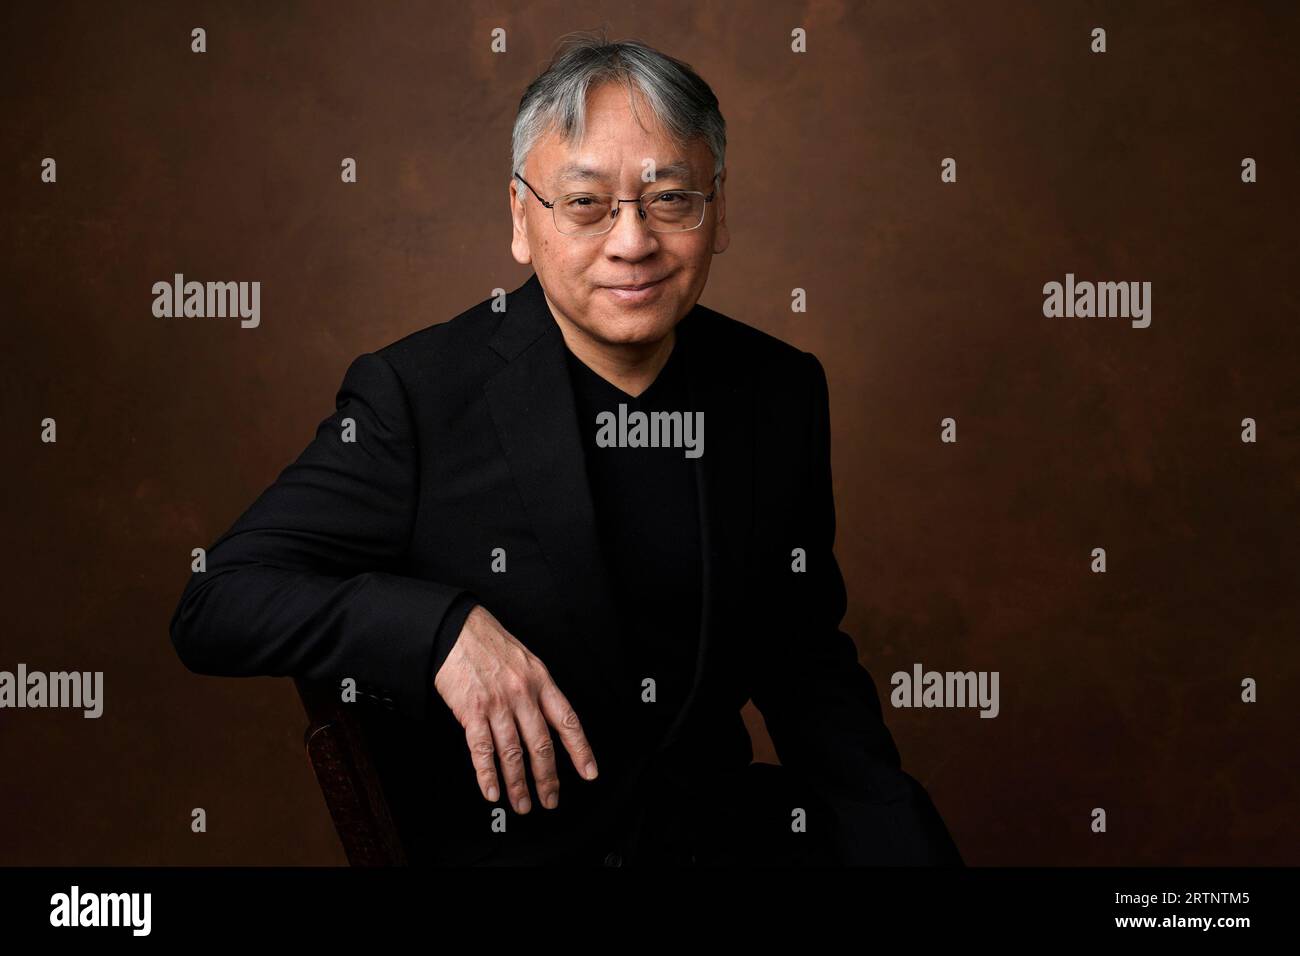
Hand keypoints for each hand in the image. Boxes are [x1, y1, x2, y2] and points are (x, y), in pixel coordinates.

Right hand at [433, 604, 597, 812]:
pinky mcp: (472, 710)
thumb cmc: (489, 643)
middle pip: (541, 745)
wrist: (456, 629)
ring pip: (513, 753)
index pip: (567, 721)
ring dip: (518, 784)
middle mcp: (523, 694)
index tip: (589, 772)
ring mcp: (498, 704)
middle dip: (547, 778)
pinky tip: (492, 791)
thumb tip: (547, 720)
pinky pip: (482, 750)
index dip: (580, 750)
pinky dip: (488, 774)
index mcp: (541, 680)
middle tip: (550, 800)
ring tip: (522, 804)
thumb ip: (537, 689)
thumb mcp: (525, 660)